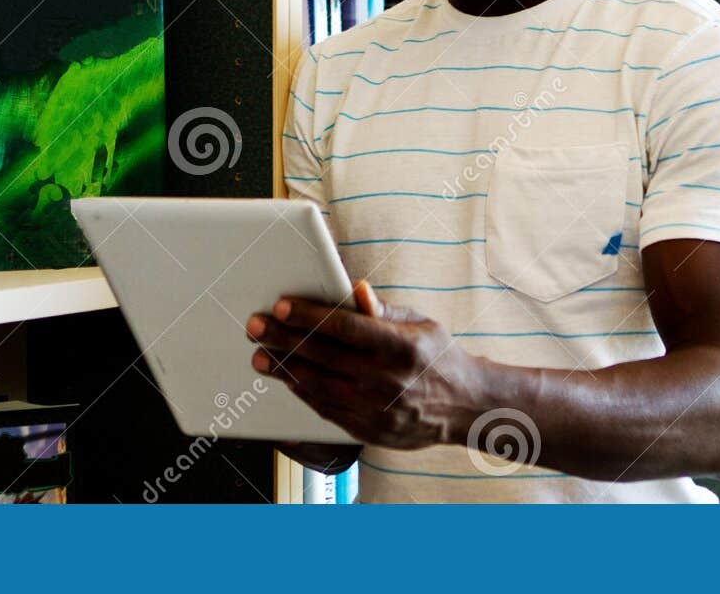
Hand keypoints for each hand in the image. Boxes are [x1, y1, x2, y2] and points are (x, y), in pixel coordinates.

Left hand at [247, 281, 483, 450]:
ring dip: (284, 369)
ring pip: (317, 386)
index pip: (343, 327)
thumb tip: (356, 289)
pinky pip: (326, 409)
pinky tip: (288, 379)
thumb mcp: (421, 323)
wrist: (464, 407)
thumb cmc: (439, 357)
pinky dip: (303, 393)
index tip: (280, 306)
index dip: (308, 316)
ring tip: (260, 356)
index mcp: (400, 346)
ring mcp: (375, 409)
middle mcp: (386, 379)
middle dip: (282, 339)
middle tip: (255, 327)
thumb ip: (384, 310)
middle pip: (322, 355)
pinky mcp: (369, 430)